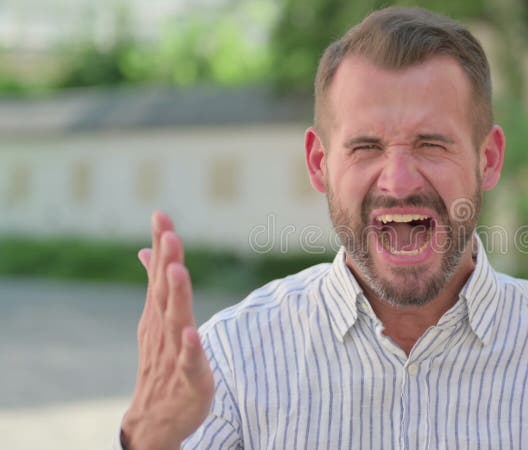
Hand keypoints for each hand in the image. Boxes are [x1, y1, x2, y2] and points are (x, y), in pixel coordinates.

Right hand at [121, 211, 213, 449]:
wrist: (155, 417)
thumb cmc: (161, 362)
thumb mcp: (157, 319)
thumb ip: (156, 282)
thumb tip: (148, 249)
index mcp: (159, 313)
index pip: (160, 273)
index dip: (162, 245)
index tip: (161, 214)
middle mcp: (164, 328)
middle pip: (165, 291)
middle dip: (167, 261)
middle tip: (169, 234)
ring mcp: (175, 352)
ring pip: (176, 320)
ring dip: (176, 295)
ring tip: (177, 270)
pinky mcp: (190, 377)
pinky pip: (189, 360)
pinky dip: (189, 346)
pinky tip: (191, 333)